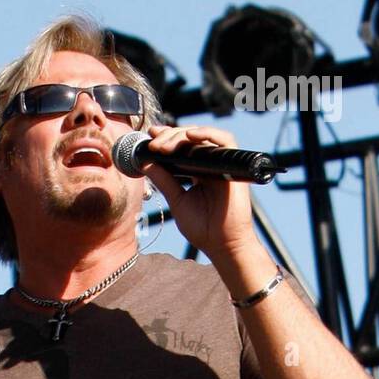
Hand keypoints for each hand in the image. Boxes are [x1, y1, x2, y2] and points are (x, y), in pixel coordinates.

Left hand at [141, 123, 256, 259]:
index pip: (182, 148)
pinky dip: (207, 133)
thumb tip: (145, 163)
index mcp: (196, 172)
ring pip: (203, 136)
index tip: (150, 137)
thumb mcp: (176, 201)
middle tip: (153, 144)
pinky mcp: (233, 165)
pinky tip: (189, 136)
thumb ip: (163, 181)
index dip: (167, 138)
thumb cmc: (203, 228)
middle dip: (169, 137)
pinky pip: (225, 140)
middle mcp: (209, 165)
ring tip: (164, 145)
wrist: (223, 245)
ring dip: (182, 135)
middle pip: (190, 139)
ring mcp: (221, 164)